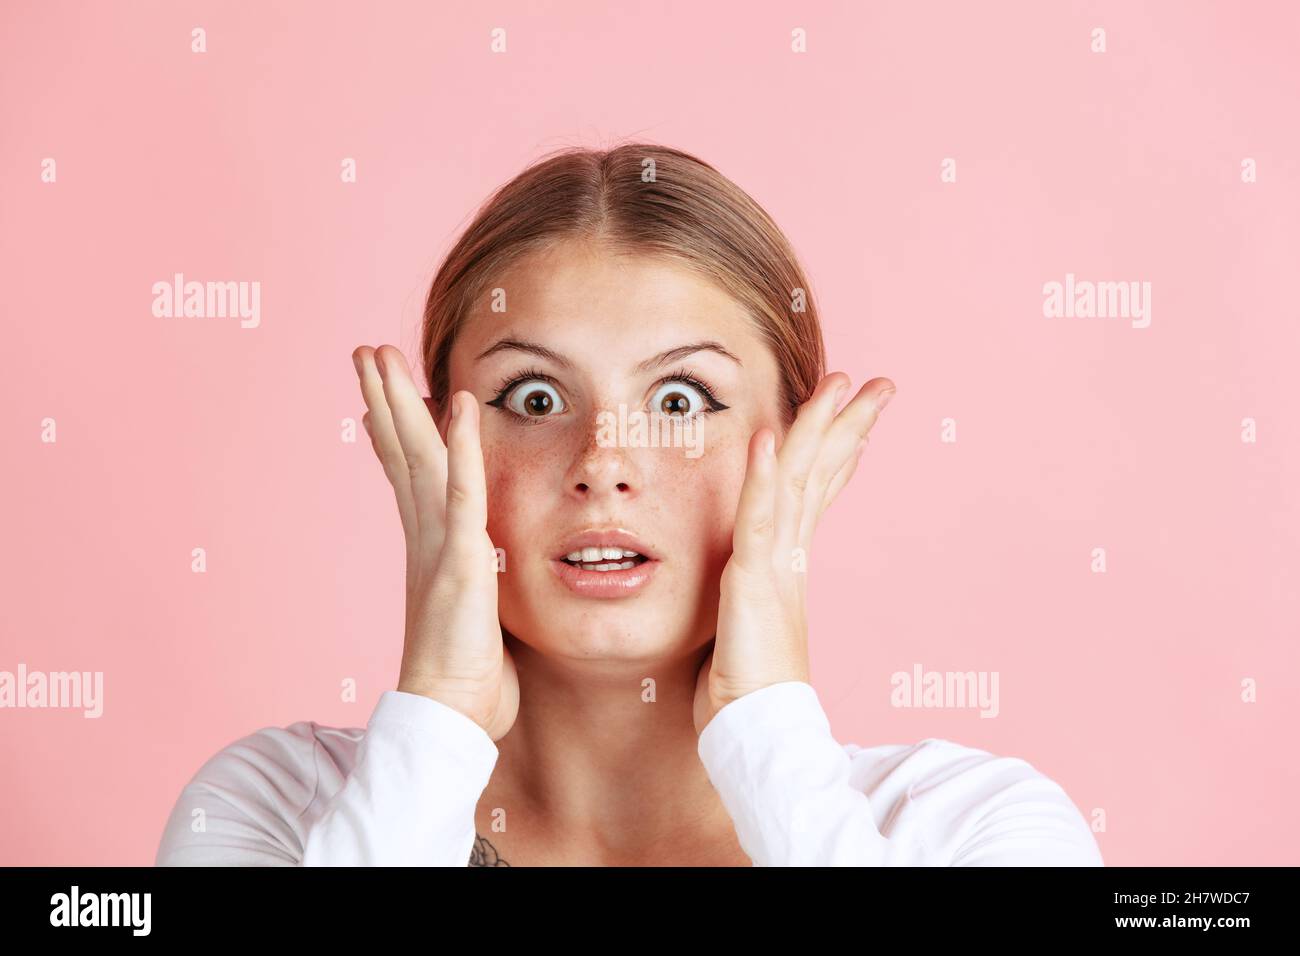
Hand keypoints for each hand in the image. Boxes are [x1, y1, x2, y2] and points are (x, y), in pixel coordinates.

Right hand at [352, 345, 519, 740]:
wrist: (450, 721)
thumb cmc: (469, 683)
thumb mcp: (475, 621)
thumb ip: (475, 593)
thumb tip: (480, 587)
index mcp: (430, 549)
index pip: (407, 476)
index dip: (392, 432)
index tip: (380, 396)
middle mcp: (426, 538)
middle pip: (400, 453)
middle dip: (383, 399)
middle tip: (364, 351)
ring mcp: (438, 545)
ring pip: (418, 458)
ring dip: (400, 402)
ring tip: (379, 353)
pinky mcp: (460, 560)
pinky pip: (462, 490)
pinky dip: (461, 444)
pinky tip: (458, 403)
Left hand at [693, 373, 895, 734]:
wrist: (756, 730)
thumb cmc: (747, 686)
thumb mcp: (750, 620)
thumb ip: (757, 587)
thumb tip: (757, 571)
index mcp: (791, 559)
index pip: (820, 489)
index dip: (840, 449)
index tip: (859, 414)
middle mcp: (791, 552)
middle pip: (823, 473)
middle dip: (850, 425)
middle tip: (881, 384)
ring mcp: (777, 562)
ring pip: (798, 479)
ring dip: (819, 428)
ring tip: (844, 385)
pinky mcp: (755, 578)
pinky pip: (758, 516)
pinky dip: (762, 474)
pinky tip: (767, 437)